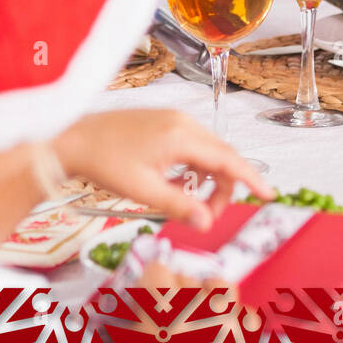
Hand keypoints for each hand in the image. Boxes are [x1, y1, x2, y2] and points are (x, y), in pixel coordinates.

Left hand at [56, 109, 273, 230]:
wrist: (74, 137)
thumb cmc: (104, 161)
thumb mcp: (143, 190)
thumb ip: (179, 206)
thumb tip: (206, 223)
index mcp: (181, 136)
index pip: (228, 160)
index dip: (251, 178)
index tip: (268, 194)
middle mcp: (184, 122)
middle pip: (222, 156)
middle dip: (223, 188)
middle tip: (205, 216)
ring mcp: (175, 119)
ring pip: (208, 151)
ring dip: (207, 178)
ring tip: (185, 201)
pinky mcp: (166, 121)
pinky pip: (193, 145)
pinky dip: (194, 166)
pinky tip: (175, 182)